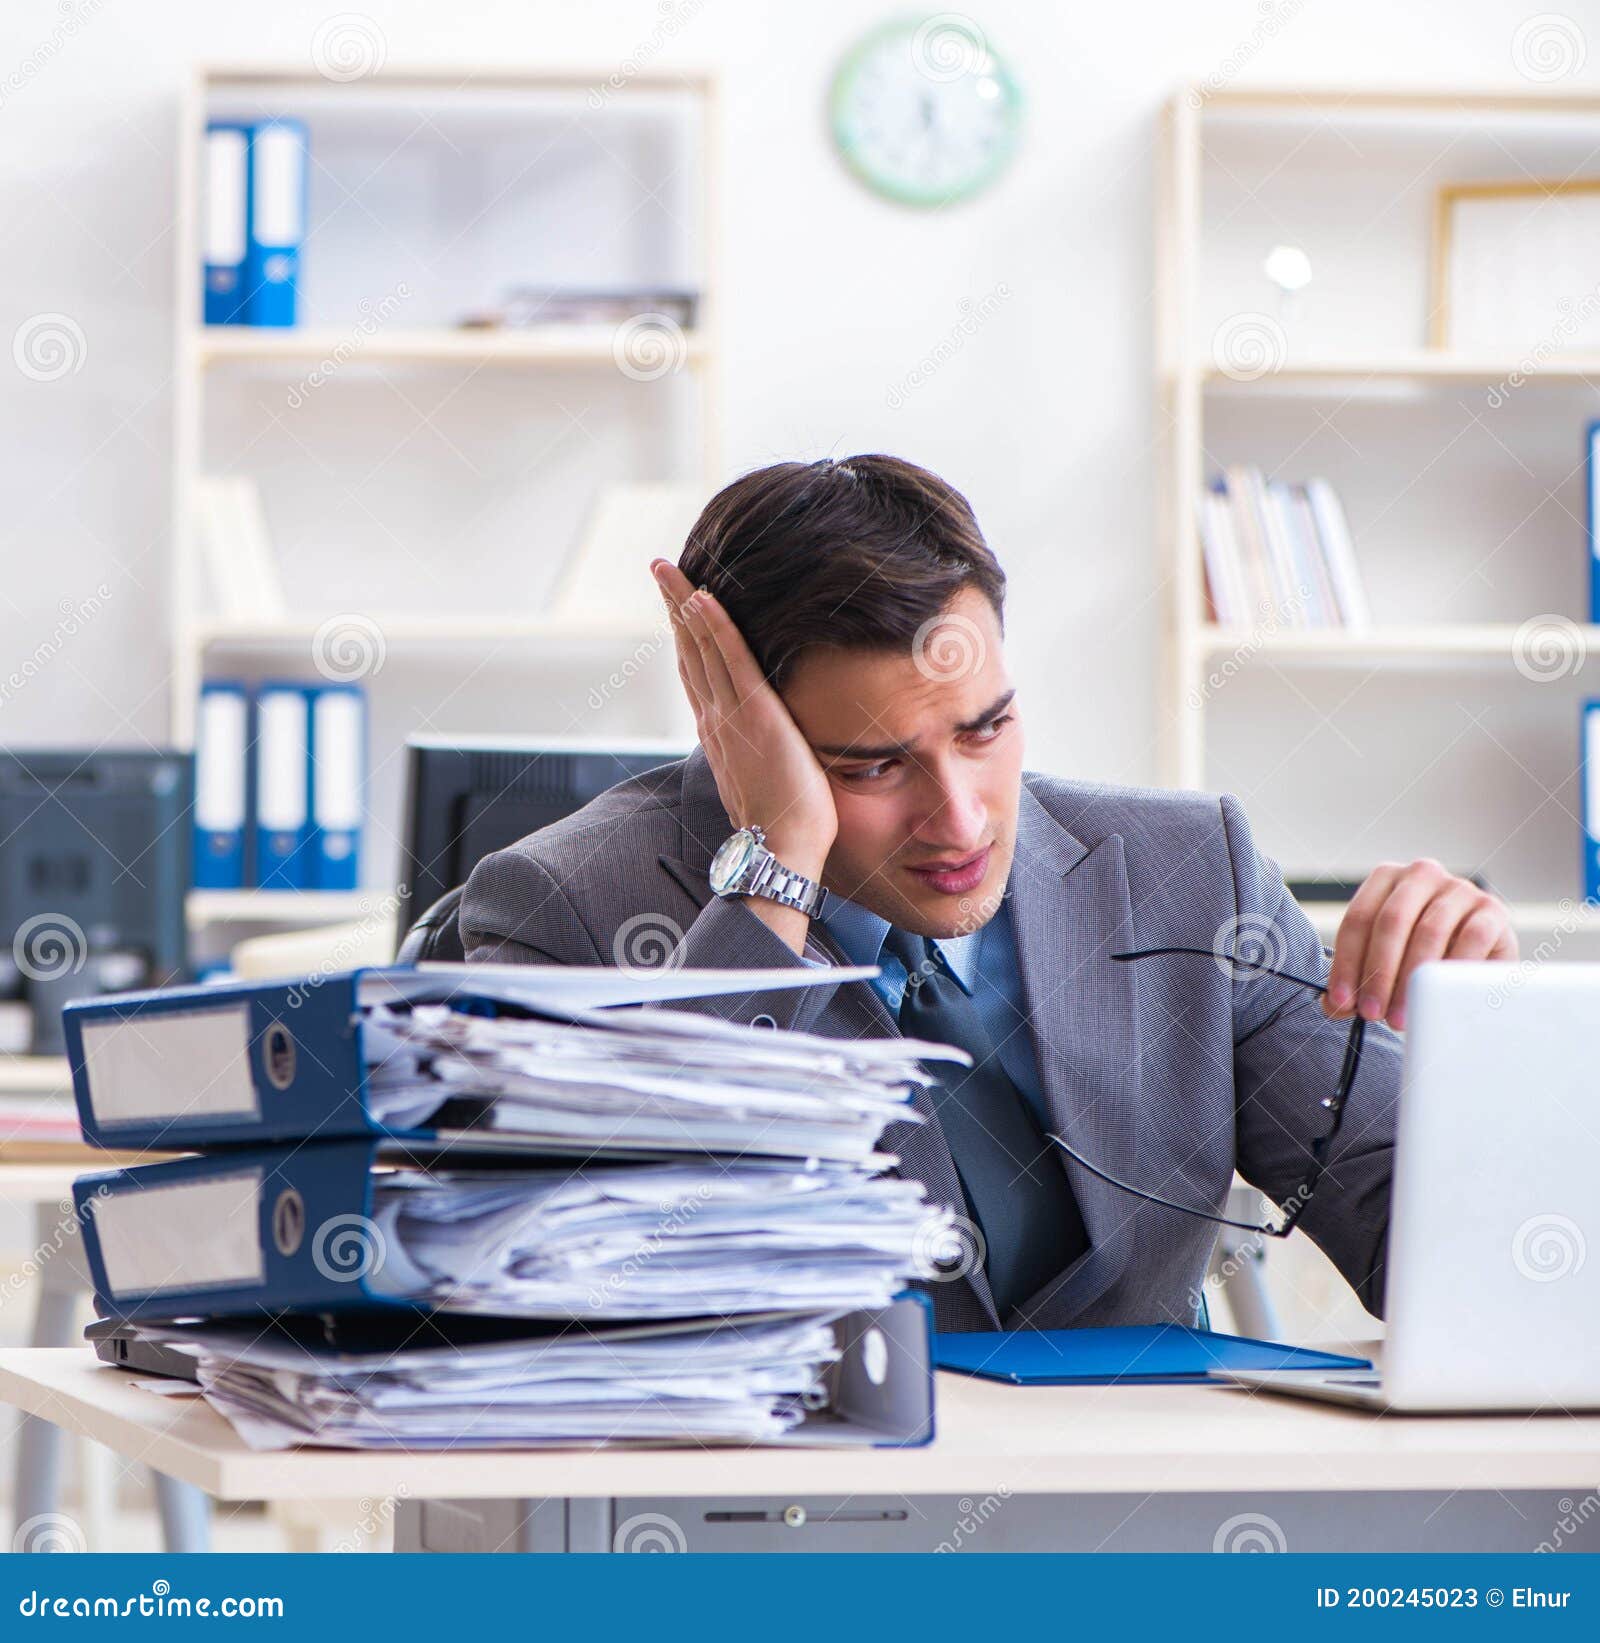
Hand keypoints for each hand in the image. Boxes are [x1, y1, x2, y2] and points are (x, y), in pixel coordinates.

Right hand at [652, 560, 837, 878]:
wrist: (782, 848)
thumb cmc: (784, 821)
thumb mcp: (764, 774)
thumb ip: (759, 747)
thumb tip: (773, 734)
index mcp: (717, 731)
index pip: (696, 670)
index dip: (685, 634)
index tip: (678, 603)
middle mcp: (714, 717)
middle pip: (688, 649)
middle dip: (673, 606)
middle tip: (661, 568)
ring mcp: (729, 714)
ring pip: (700, 647)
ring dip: (684, 603)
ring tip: (670, 568)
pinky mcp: (754, 713)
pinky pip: (731, 659)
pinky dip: (715, 626)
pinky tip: (703, 596)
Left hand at [1326, 859, 1516, 1030]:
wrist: (1477, 954)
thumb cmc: (1420, 954)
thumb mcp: (1384, 961)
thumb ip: (1357, 979)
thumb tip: (1335, 1005)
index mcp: (1386, 878)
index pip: (1358, 919)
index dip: (1346, 963)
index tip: (1342, 1001)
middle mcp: (1421, 874)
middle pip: (1390, 922)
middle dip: (1377, 973)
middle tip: (1372, 1012)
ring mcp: (1459, 888)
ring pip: (1428, 932)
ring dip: (1410, 979)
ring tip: (1400, 1016)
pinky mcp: (1492, 910)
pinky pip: (1470, 939)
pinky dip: (1451, 970)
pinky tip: (1439, 995)